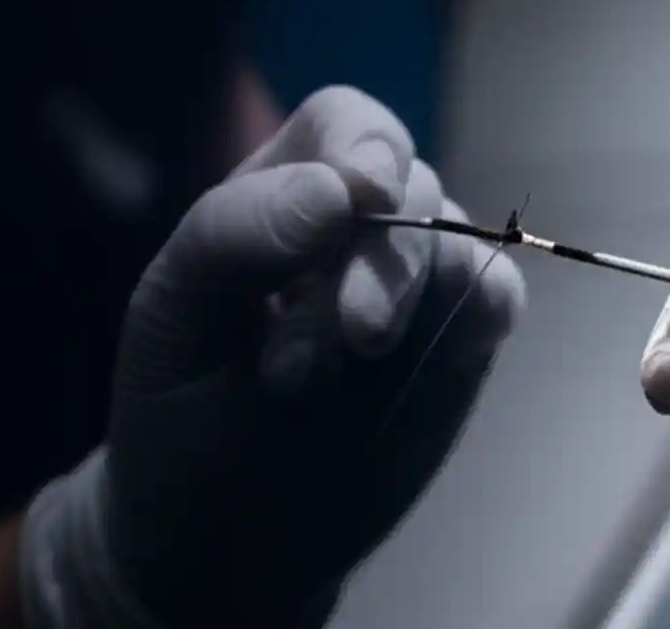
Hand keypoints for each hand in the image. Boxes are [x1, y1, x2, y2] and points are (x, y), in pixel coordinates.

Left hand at [21, 86, 524, 627]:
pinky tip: (442, 355)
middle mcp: (352, 231)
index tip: (361, 199)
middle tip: (335, 344)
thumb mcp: (173, 324)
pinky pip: (496, 297)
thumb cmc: (181, 420)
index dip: (363, 145)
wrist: (224, 544)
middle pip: (410, 182)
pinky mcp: (454, 346)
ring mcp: (410, 288)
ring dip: (413, 292)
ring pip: (457, 238)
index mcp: (276, 199)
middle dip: (380, 256)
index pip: (342, 124)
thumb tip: (340, 190)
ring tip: (348, 370)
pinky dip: (483, 309)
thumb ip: (234, 236)